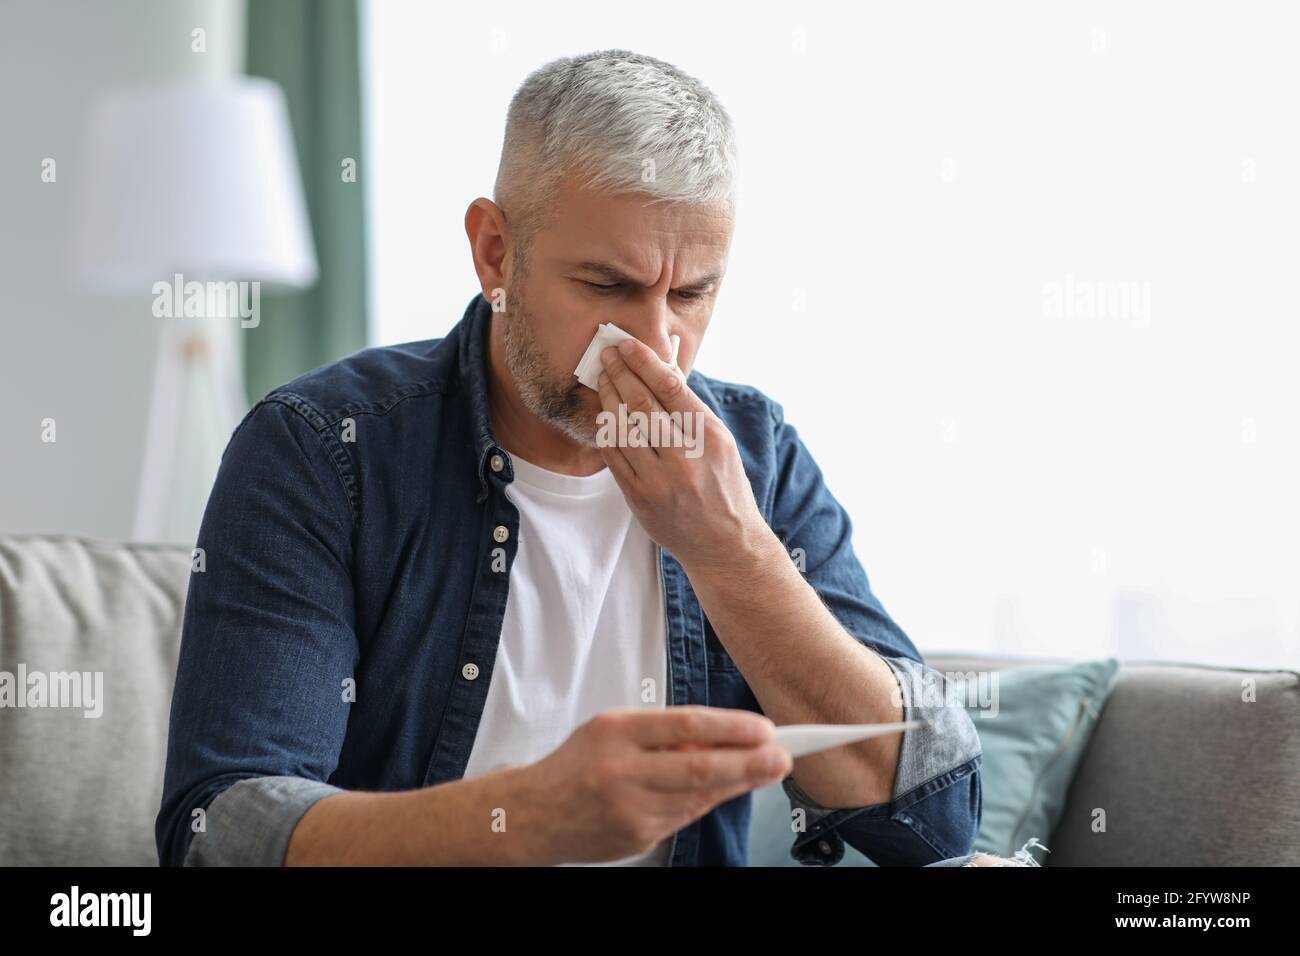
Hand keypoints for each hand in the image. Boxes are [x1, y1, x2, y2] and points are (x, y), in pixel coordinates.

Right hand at [520, 706, 791, 863]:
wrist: (533, 815)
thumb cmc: (578, 763)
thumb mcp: (612, 729)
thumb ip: (663, 733)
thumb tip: (724, 737)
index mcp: (615, 731)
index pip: (686, 725)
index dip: (731, 727)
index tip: (764, 729)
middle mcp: (622, 770)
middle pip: (700, 766)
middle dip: (749, 762)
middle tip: (783, 757)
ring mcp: (630, 808)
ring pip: (699, 795)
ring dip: (737, 782)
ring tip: (764, 769)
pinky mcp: (636, 836)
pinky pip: (684, 816)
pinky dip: (707, 801)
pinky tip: (722, 788)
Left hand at [595, 338, 776, 572]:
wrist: (724, 544)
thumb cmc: (724, 486)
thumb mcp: (721, 443)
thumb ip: (691, 411)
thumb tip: (660, 371)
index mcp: (709, 437)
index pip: (670, 387)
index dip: (644, 362)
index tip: (627, 345)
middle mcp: (684, 457)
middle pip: (641, 403)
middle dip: (620, 373)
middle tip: (607, 355)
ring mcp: (659, 480)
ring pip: (622, 427)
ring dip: (607, 398)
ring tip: (602, 379)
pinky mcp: (639, 498)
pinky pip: (613, 456)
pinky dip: (606, 431)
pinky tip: (603, 415)